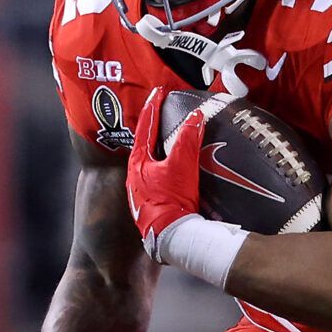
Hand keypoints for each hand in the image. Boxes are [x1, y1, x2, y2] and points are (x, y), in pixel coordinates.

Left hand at [127, 87, 205, 254]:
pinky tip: (176, 171)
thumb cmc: (171, 201)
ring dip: (160, 150)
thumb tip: (196, 115)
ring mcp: (141, 192)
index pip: (145, 126)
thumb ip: (188, 139)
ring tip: (171, 140)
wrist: (172, 240)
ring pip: (150, 162)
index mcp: (137, 162)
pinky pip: (158, 179)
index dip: (153, 106)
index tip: (159, 91)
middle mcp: (135, 176)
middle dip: (154, 128)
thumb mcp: (182, 166)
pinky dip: (166, 168)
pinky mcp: (152, 205)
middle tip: (163, 113)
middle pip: (144, 144)